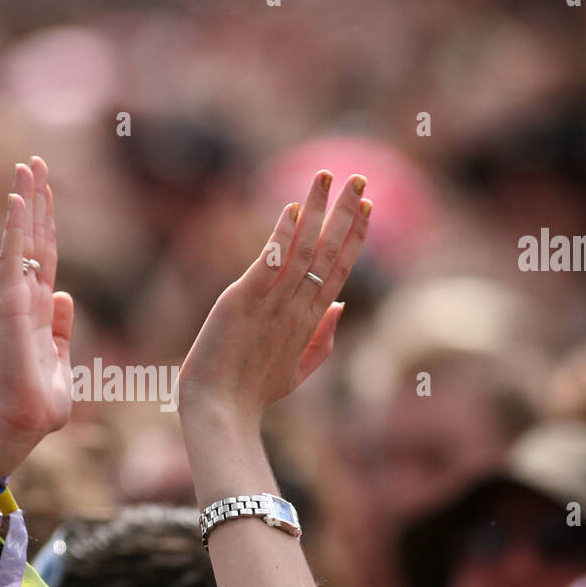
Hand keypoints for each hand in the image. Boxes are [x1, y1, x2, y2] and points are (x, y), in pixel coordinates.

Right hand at [0, 157, 72, 473]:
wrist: (21, 423)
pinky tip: (17, 198)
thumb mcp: (60, 359)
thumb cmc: (38, 403)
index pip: (45, 256)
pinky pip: (13, 258)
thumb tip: (66, 295)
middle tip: (34, 162)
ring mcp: (14, 299)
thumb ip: (62, 328)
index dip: (47, 223)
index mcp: (39, 310)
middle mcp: (23, 298)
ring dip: (26, 201)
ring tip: (27, 166)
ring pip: (22, 239)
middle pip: (33, 238)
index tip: (47, 191)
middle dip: (36, 200)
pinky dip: (15, 228)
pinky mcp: (9, 305)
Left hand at [176, 170, 370, 430]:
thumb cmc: (252, 393)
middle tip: (359, 178)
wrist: (219, 409)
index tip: (366, 206)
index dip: (354, 236)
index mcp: (310, 321)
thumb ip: (323, 340)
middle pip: (329, 252)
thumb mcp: (296, 371)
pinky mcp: (243, 300)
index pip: (339, 269)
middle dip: (345, 213)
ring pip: (304, 249)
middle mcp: (297, 308)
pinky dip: (283, 235)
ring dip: (318, 210)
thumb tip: (341, 305)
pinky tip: (293, 208)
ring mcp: (272, 304)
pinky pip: (269, 263)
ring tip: (328, 176)